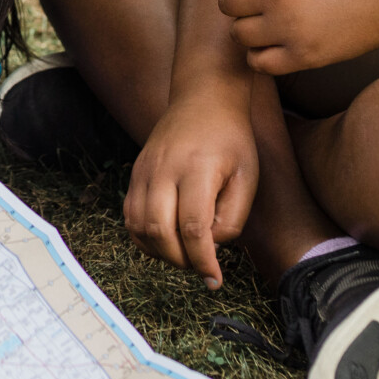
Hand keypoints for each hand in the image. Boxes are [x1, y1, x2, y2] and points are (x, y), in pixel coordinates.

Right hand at [124, 93, 259, 286]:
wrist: (203, 98)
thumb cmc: (231, 139)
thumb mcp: (248, 176)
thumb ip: (232, 216)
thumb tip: (209, 247)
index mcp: (197, 169)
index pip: (194, 228)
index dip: (204, 261)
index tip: (215, 280)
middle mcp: (163, 169)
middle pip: (161, 231)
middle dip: (181, 260)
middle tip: (201, 266)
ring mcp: (144, 171)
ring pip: (139, 227)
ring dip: (161, 252)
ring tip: (185, 254)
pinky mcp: (134, 173)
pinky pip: (130, 216)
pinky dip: (144, 238)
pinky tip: (165, 241)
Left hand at [215, 0, 378, 74]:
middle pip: (226, 4)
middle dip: (238, 1)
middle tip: (262, 1)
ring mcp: (288, 28)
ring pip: (238, 34)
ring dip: (248, 28)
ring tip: (270, 22)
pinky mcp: (302, 56)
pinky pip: (257, 62)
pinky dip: (260, 55)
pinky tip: (276, 43)